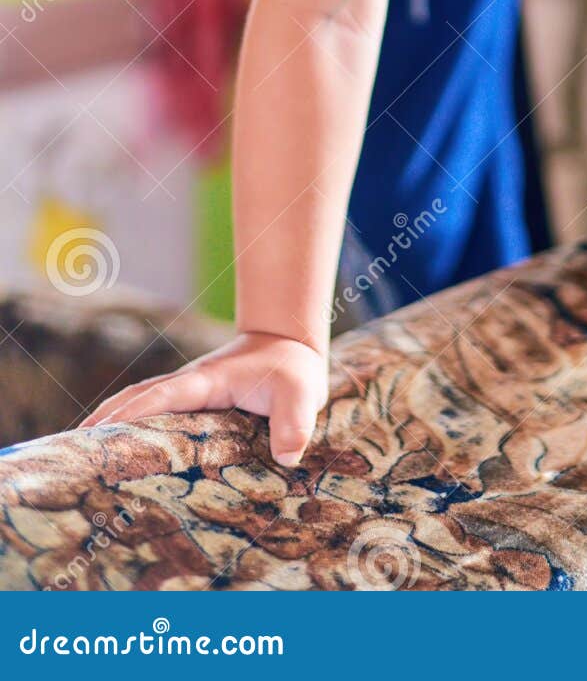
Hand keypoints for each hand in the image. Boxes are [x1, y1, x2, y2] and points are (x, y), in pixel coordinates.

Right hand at [73, 330, 329, 467]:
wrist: (290, 342)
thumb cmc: (293, 369)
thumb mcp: (302, 394)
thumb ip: (295, 423)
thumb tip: (287, 457)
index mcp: (205, 381)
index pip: (159, 398)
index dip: (129, 414)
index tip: (96, 433)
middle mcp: (188, 384)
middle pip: (135, 399)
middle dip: (103, 421)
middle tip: (70, 452)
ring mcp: (186, 392)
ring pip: (137, 404)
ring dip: (109, 423)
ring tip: (77, 454)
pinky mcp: (190, 402)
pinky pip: (151, 412)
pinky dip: (127, 424)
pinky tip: (115, 449)